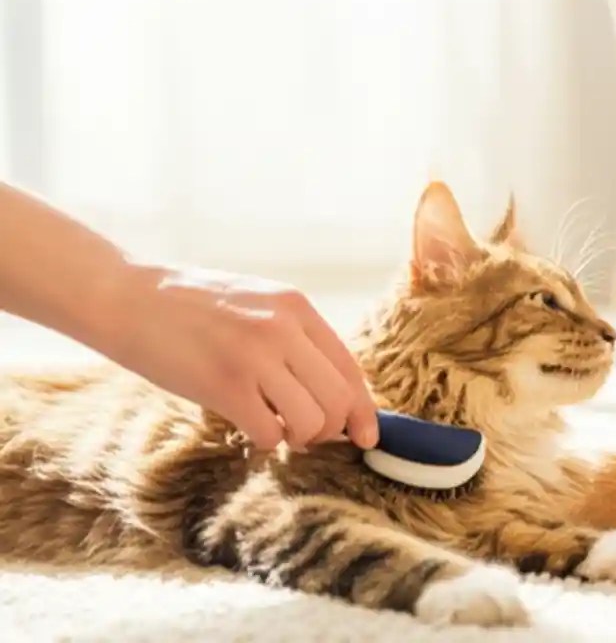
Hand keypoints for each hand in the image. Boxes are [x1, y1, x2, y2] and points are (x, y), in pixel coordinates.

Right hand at [96, 263, 379, 450]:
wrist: (126, 296)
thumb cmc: (192, 308)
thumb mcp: (257, 305)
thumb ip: (295, 339)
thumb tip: (335, 394)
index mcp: (296, 307)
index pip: (349, 369)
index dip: (363, 409)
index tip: (367, 437)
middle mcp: (283, 328)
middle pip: (338, 400)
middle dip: (331, 429)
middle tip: (307, 436)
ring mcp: (255, 356)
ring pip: (312, 421)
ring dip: (299, 438)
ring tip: (277, 429)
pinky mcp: (224, 384)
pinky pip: (269, 432)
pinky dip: (265, 441)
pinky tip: (249, 427)